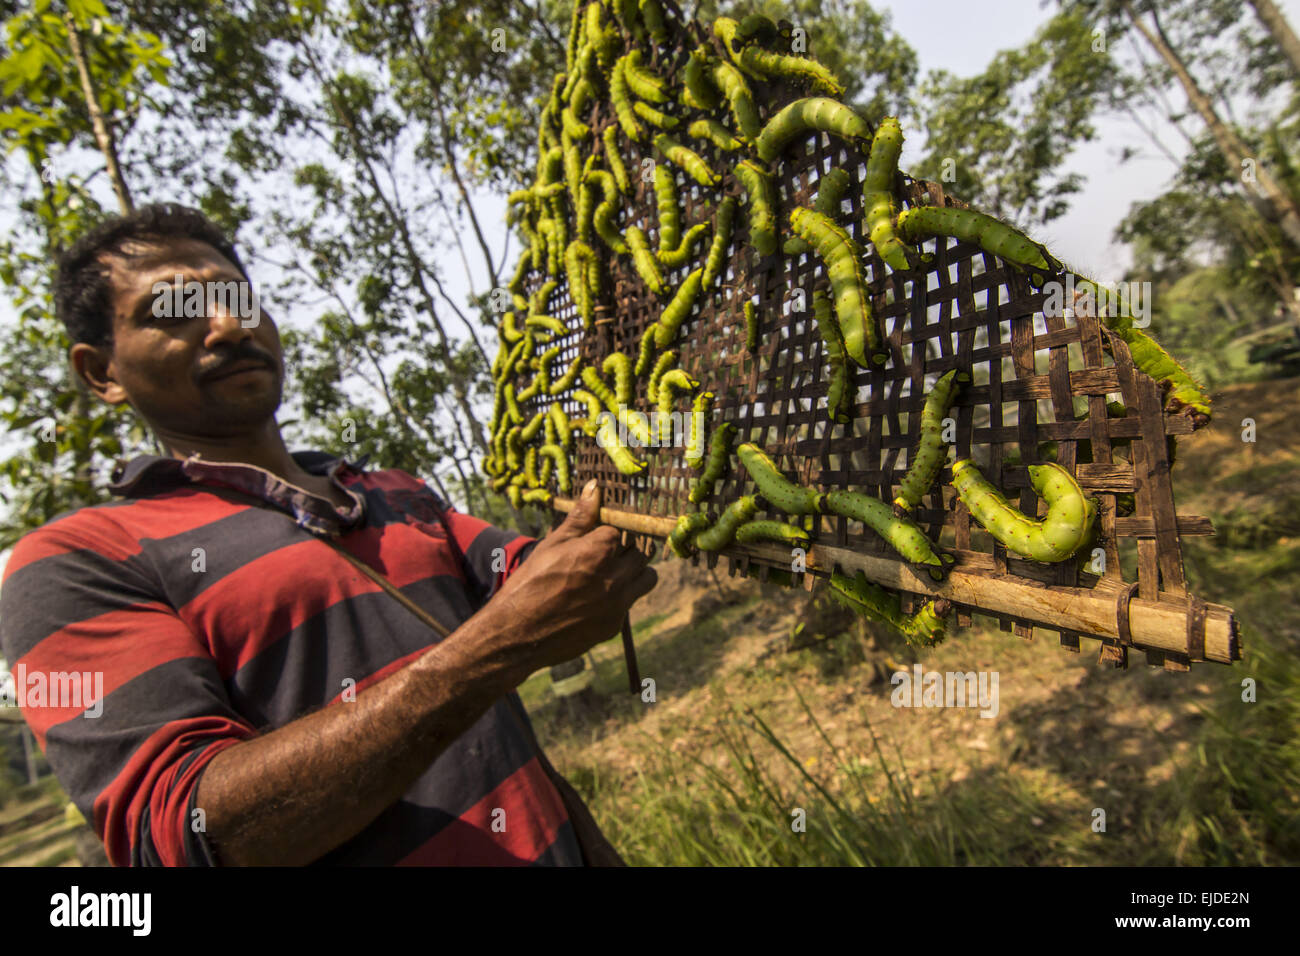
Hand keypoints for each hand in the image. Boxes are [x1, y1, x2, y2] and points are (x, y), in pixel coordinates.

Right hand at [479, 479, 656, 675]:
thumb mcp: (552, 545)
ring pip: (648, 578)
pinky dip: (620, 598)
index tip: (598, 536)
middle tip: (609, 552)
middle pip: (642, 552)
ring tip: (613, 573)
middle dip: (628, 548)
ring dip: (636, 571)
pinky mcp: (614, 626)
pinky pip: (630, 604)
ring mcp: (617, 605)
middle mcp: (615, 578)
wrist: (516, 634)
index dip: (608, 532)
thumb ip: (579, 517)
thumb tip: (595, 487)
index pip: (619, 530)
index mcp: (599, 552)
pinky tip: (595, 599)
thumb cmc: (530, 584)